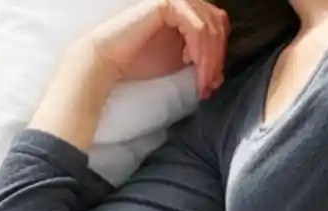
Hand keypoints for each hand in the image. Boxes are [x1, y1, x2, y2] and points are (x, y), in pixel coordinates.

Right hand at [82, 0, 229, 97]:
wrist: (108, 61)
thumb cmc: (138, 61)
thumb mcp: (178, 61)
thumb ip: (199, 61)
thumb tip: (220, 77)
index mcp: (188, 11)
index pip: (217, 28)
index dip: (219, 55)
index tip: (210, 83)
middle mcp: (184, 1)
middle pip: (217, 26)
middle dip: (216, 58)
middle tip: (208, 85)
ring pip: (209, 27)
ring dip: (209, 58)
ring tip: (201, 81)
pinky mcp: (167, 3)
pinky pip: (196, 27)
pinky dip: (199, 49)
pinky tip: (190, 63)